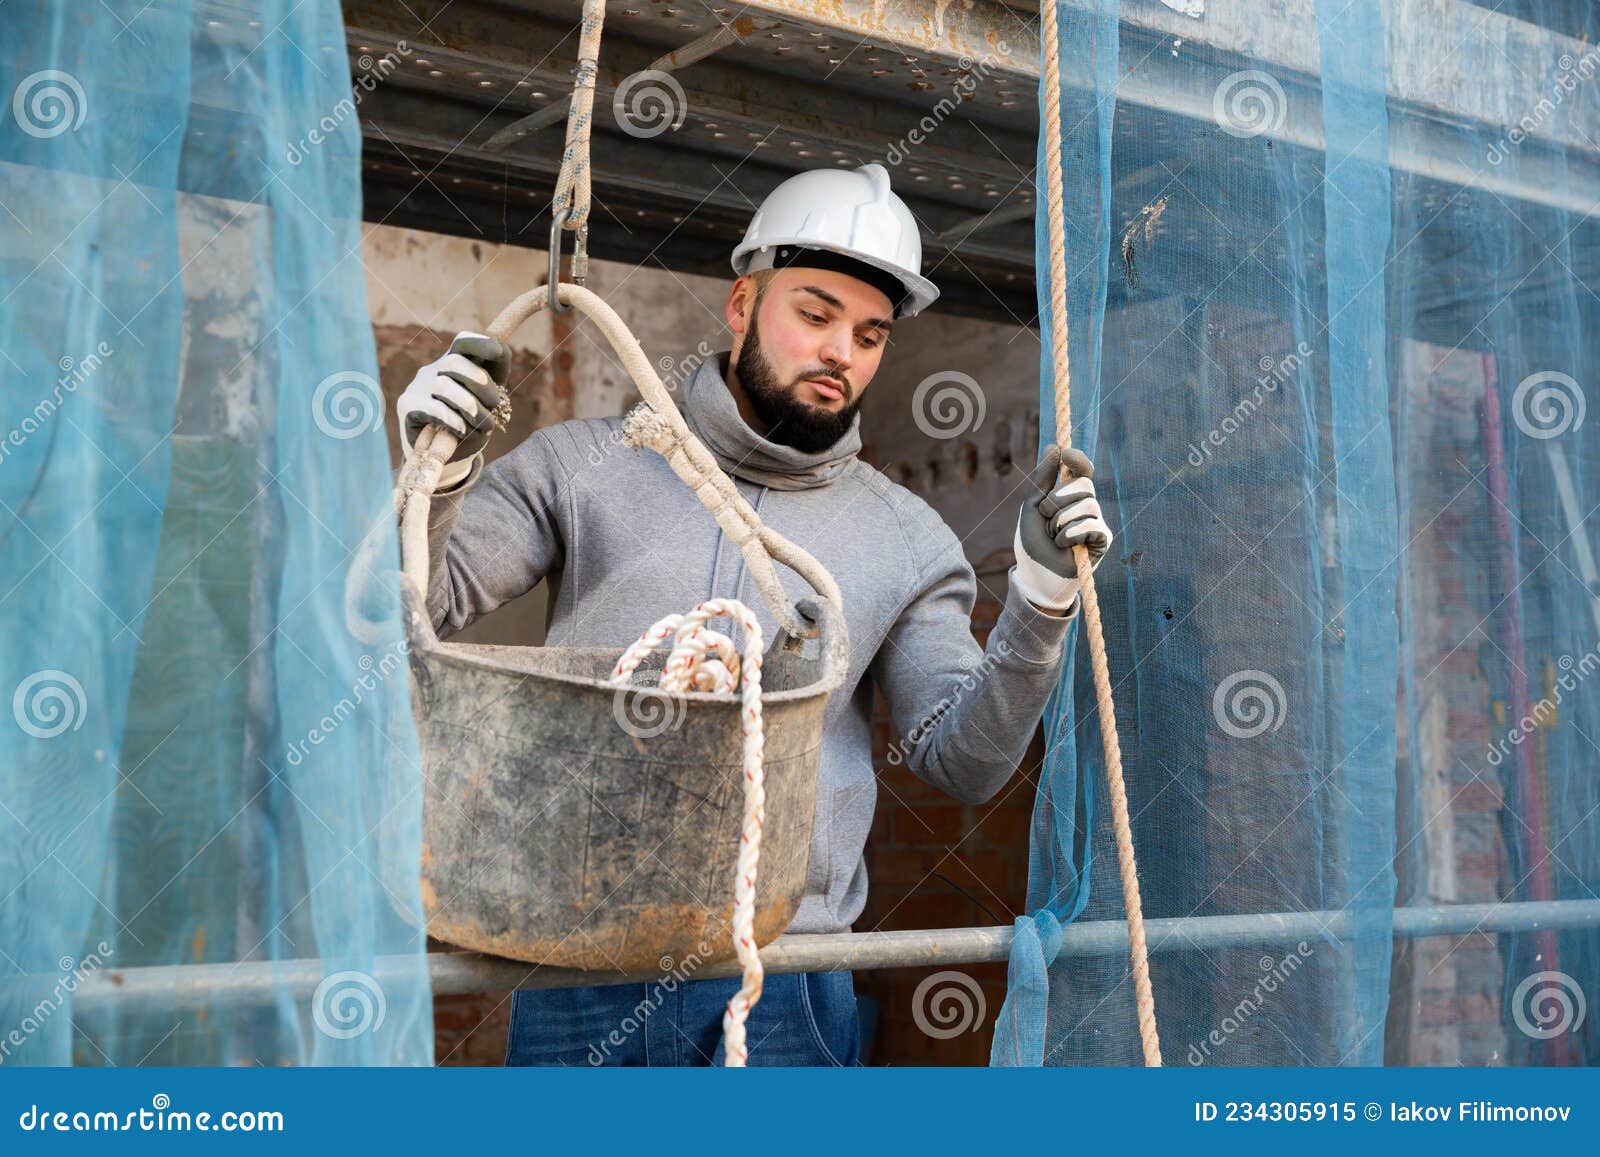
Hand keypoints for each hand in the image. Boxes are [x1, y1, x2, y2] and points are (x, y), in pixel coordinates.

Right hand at [397, 332, 509, 464]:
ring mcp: (418, 387)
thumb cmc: (468, 425)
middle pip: (454, 362)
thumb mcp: (486, 404)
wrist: (441, 455)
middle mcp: (433, 370)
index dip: (480, 342)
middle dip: (481, 382)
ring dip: (470, 406)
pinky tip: (462, 430)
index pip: (463, 343)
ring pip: (444, 385)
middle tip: (494, 404)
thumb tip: (502, 351)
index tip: (499, 351)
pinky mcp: (408, 406)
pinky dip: (452, 419)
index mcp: (454, 365)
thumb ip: (494, 380)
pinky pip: (433, 409)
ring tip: (485, 425)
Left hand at [1012, 444, 1112, 613]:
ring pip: (1087, 504)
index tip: (1066, 455)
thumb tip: (1054, 447)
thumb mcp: (1033, 505)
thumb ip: (1043, 478)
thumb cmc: (1033, 541)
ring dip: (1060, 521)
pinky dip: (1069, 534)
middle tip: (1046, 517)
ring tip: (1053, 536)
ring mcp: (1097, 521)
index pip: (1083, 469)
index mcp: (1071, 495)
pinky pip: (1090, 524)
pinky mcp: (1103, 539)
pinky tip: (1063, 546)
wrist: (1036, 573)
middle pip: (1084, 484)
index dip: (1078, 459)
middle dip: (1057, 500)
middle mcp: (1087, 505)